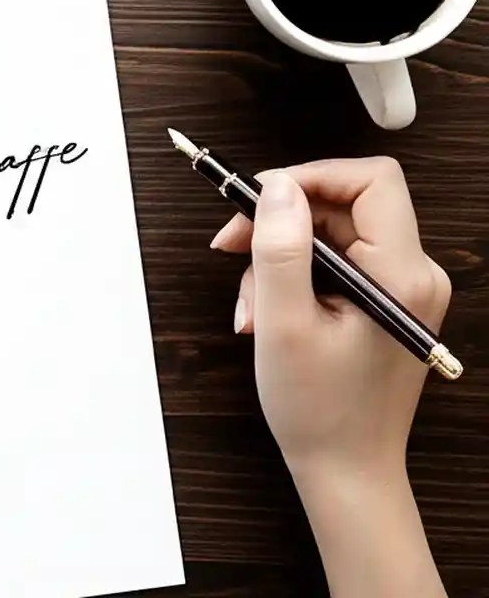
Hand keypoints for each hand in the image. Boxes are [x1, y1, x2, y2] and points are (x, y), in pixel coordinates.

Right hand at [211, 159, 449, 597]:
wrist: (346, 469)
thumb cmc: (320, 411)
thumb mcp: (284, 324)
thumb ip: (280, 248)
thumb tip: (276, 187)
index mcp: (401, 275)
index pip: (370, 180)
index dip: (309, 176)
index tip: (259, 196)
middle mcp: (414, 275)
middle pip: (344, 205)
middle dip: (280, 222)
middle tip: (231, 244)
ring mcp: (402, 290)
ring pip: (332, 235)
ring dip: (279, 259)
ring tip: (252, 306)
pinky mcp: (385, 303)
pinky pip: (335, 265)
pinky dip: (294, 279)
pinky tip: (269, 315)